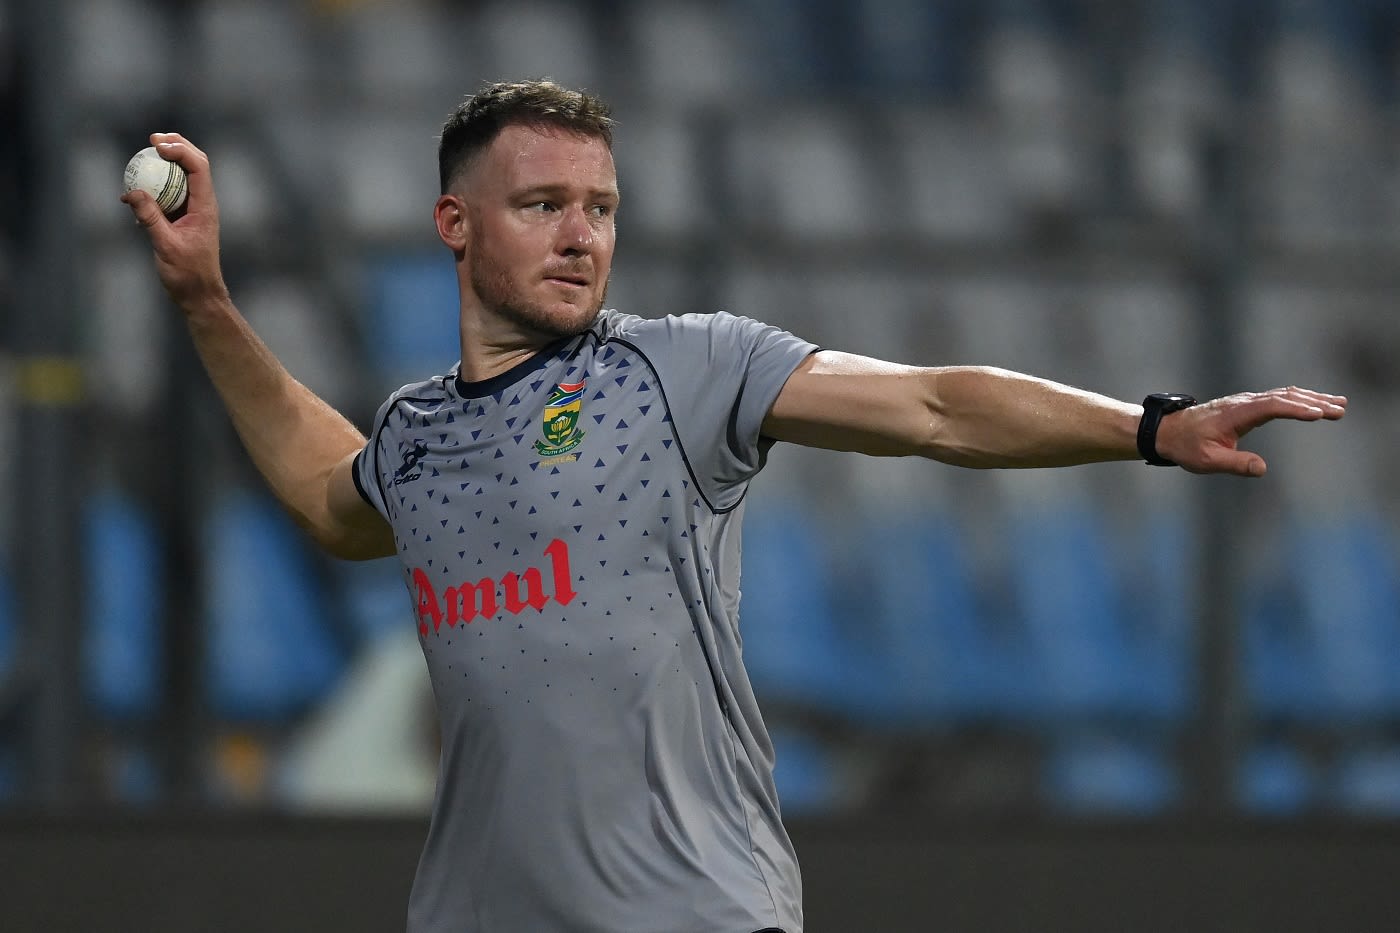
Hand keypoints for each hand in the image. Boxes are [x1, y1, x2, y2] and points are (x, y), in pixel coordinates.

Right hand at [120, 133, 228, 309]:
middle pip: (194, 164)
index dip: (180, 150)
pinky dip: (154, 189)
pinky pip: (168, 195)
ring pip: (181, 178)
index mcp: (205, 207)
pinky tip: (133, 197)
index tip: (157, 145)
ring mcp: (192, 210)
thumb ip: (150, 218)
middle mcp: (202, 204)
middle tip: (152, 139)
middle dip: (176, 147)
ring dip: (163, 165)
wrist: (199, 294)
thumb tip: (132, 192)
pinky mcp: (182, 219)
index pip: (199, 167)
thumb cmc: (188, 275)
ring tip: (142, 157)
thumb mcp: (166, 246)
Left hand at [1154, 386, 1347, 476]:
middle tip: (1340, 410)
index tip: (1319, 414)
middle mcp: (1243, 403)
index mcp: (1236, 414)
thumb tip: (1262, 468)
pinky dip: (1298, 399)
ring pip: (1282, 395)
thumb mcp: (1207, 461)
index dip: (1296, 409)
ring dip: (1310, 399)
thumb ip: (1235, 464)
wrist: (1169, 431)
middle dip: (1313, 402)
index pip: (1272, 406)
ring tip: (1338, 405)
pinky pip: (1277, 398)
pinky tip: (1313, 403)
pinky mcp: (1246, 406)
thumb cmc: (1187, 447)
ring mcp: (1245, 402)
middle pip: (1283, 397)